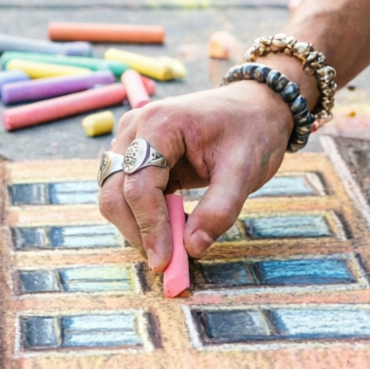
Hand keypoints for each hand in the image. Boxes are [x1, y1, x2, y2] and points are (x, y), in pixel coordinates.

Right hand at [97, 81, 292, 269]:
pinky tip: (174, 226)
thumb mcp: (245, 170)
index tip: (166, 261)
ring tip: (175, 243)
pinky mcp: (137, 155)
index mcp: (161, 123)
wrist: (255, 107)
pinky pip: (128, 194)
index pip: (138, 186)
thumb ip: (220, 210)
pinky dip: (145, 216)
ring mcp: (132, 141)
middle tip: (168, 261)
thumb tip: (192, 248)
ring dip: (139, 226)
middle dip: (138, 231)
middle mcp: (136, 128)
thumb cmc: (251, 130)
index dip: (150, 227)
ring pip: (115, 196)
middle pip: (115, 192)